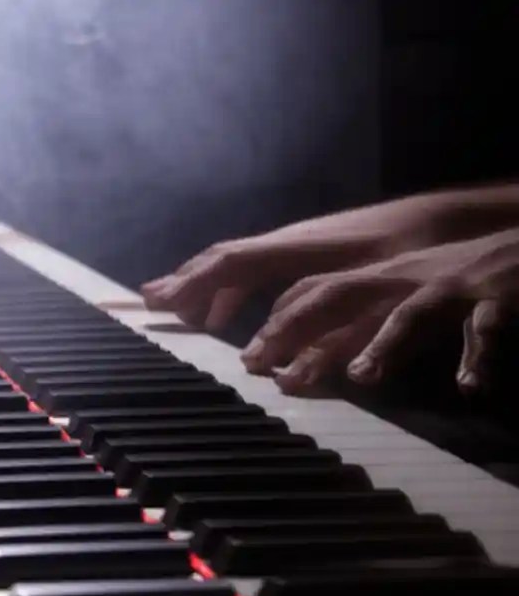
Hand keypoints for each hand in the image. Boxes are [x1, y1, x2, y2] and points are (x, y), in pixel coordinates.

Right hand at [140, 192, 497, 330]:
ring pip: (237, 262)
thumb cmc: (409, 257)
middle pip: (224, 259)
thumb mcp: (371, 300)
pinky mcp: (309, 249)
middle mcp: (289, 243)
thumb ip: (326, 337)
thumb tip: (283, 372)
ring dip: (205, 286)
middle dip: (185, 281)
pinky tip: (228, 310)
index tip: (156, 300)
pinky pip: (256, 267)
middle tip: (149, 302)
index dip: (190, 283)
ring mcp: (297, 243)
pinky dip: (231, 287)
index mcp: (295, 250)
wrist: (445, 223)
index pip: (229, 263)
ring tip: (181, 312)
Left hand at [239, 228, 518, 394]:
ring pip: (408, 314)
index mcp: (376, 278)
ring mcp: (449, 287)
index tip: (247, 362)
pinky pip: (485, 328)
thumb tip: (308, 368)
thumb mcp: (398, 300)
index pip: (312, 291)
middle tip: (267, 370)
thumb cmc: (457, 280)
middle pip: (338, 297)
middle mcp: (402, 278)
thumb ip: (359, 328)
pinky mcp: (498, 298)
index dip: (277, 322)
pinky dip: (478, 356)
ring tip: (359, 376)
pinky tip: (469, 385)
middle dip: (298, 330)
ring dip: (383, 343)